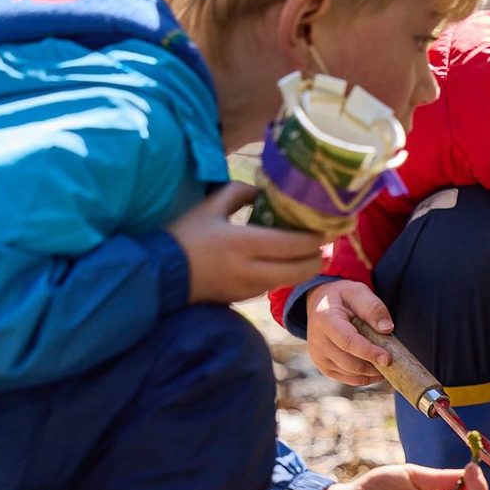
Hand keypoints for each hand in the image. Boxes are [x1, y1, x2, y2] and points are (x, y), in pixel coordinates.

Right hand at [167, 182, 324, 303]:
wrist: (161, 275)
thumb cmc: (185, 235)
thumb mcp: (211, 206)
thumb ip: (240, 192)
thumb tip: (264, 191)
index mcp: (244, 243)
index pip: (292, 244)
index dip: (315, 239)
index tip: (328, 228)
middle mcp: (251, 269)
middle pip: (299, 269)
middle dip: (318, 257)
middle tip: (327, 244)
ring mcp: (248, 288)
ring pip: (288, 280)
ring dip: (304, 268)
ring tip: (313, 252)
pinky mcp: (243, 298)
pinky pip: (272, 285)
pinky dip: (285, 274)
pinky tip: (287, 262)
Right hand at [305, 280, 391, 385]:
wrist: (321, 304)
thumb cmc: (343, 297)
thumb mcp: (358, 292)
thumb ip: (373, 307)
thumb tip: (387, 329)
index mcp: (325, 320)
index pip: (348, 342)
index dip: (368, 352)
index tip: (388, 358)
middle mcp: (317, 342)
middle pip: (349, 362)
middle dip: (373, 365)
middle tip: (394, 360)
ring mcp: (319, 357)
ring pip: (350, 373)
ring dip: (371, 372)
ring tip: (386, 361)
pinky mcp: (324, 367)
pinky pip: (348, 379)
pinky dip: (365, 377)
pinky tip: (377, 369)